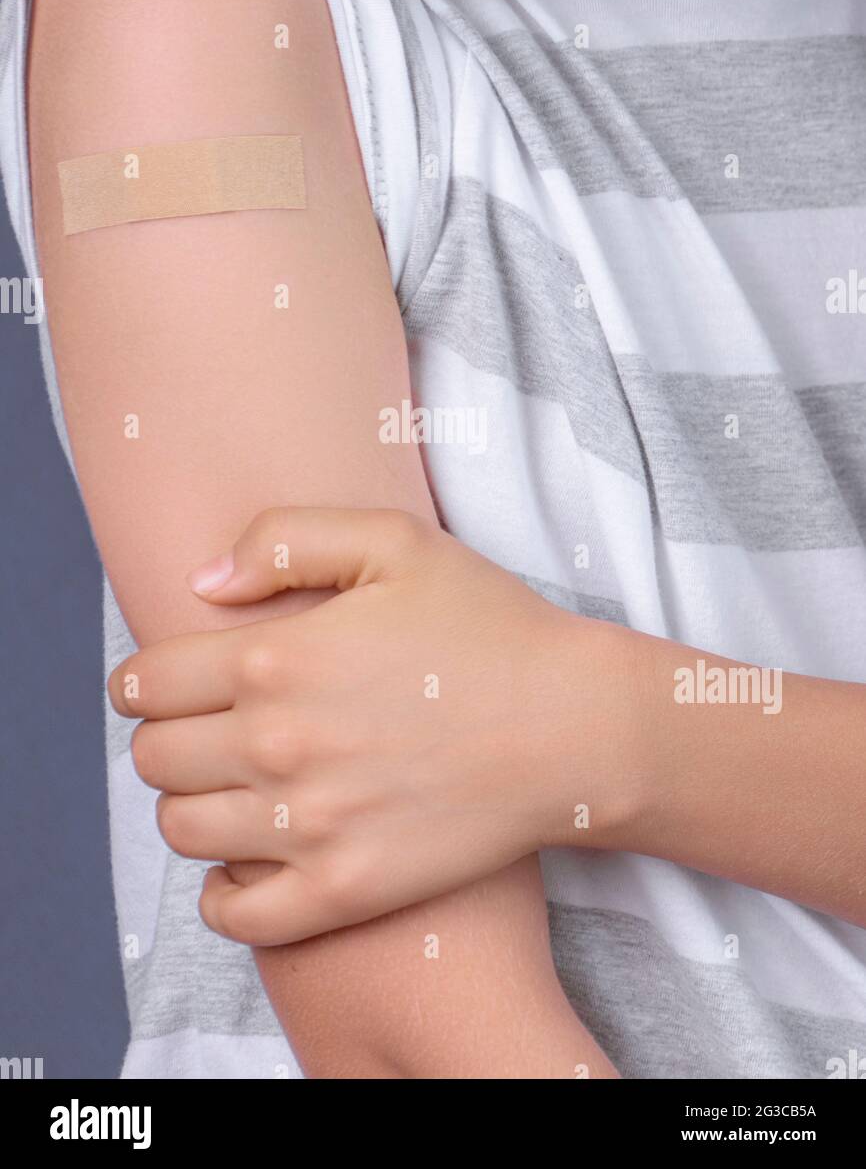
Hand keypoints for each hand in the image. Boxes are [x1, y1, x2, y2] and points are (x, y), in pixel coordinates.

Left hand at [108, 508, 632, 944]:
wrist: (574, 727)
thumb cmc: (490, 627)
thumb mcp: (395, 542)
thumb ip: (285, 540)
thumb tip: (201, 583)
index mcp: (277, 658)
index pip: (144, 683)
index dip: (141, 679)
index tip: (161, 683)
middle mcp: (277, 746)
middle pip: (153, 757)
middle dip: (163, 737)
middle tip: (204, 729)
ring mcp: (309, 826)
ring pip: (182, 829)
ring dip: (188, 805)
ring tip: (227, 788)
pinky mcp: (345, 889)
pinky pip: (236, 914)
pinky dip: (221, 894)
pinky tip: (245, 862)